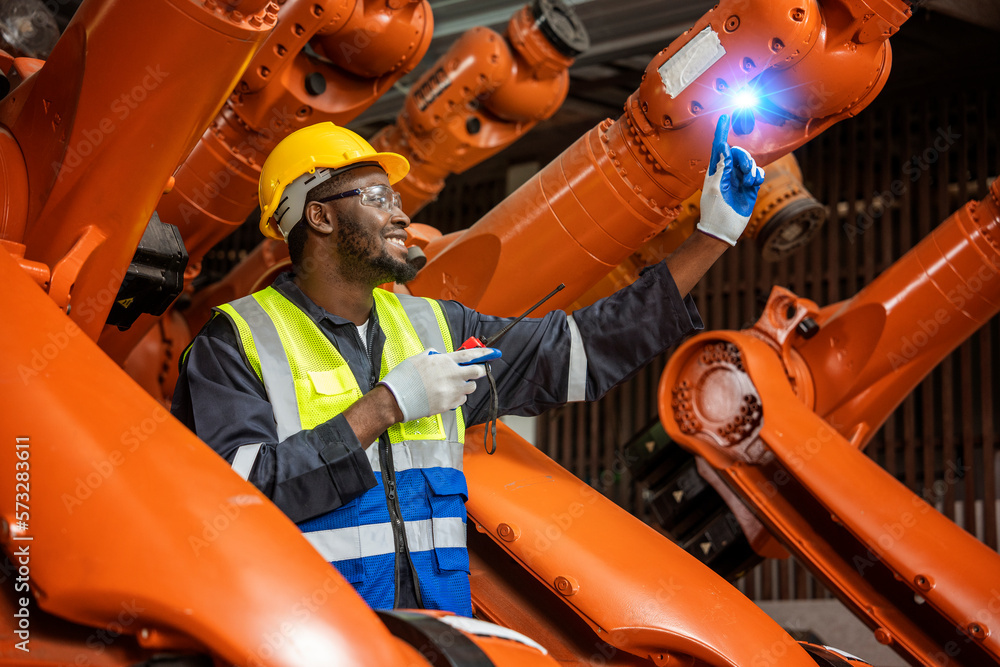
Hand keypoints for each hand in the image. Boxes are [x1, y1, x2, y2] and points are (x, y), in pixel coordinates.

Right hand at [378, 348, 497, 421]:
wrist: (397, 398)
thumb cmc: (405, 377)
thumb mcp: (419, 358)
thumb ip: (434, 355)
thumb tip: (440, 356)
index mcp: (444, 361)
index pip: (470, 355)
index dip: (485, 354)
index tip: (494, 353)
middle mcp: (452, 376)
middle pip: (477, 372)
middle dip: (477, 371)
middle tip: (471, 372)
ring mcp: (452, 392)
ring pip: (470, 388)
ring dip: (465, 385)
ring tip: (452, 385)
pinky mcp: (448, 405)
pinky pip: (461, 401)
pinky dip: (458, 398)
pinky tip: (446, 395)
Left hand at [698, 115, 764, 244]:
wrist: (723, 230)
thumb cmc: (714, 211)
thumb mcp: (715, 188)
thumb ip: (721, 168)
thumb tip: (723, 148)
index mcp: (715, 170)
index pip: (719, 147)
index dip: (721, 132)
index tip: (724, 117)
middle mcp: (727, 172)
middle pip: (739, 152)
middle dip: (744, 158)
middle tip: (744, 172)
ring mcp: (739, 179)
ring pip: (750, 162)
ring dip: (751, 169)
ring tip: (748, 183)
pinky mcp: (750, 187)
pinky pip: (758, 173)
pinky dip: (758, 175)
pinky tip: (753, 184)